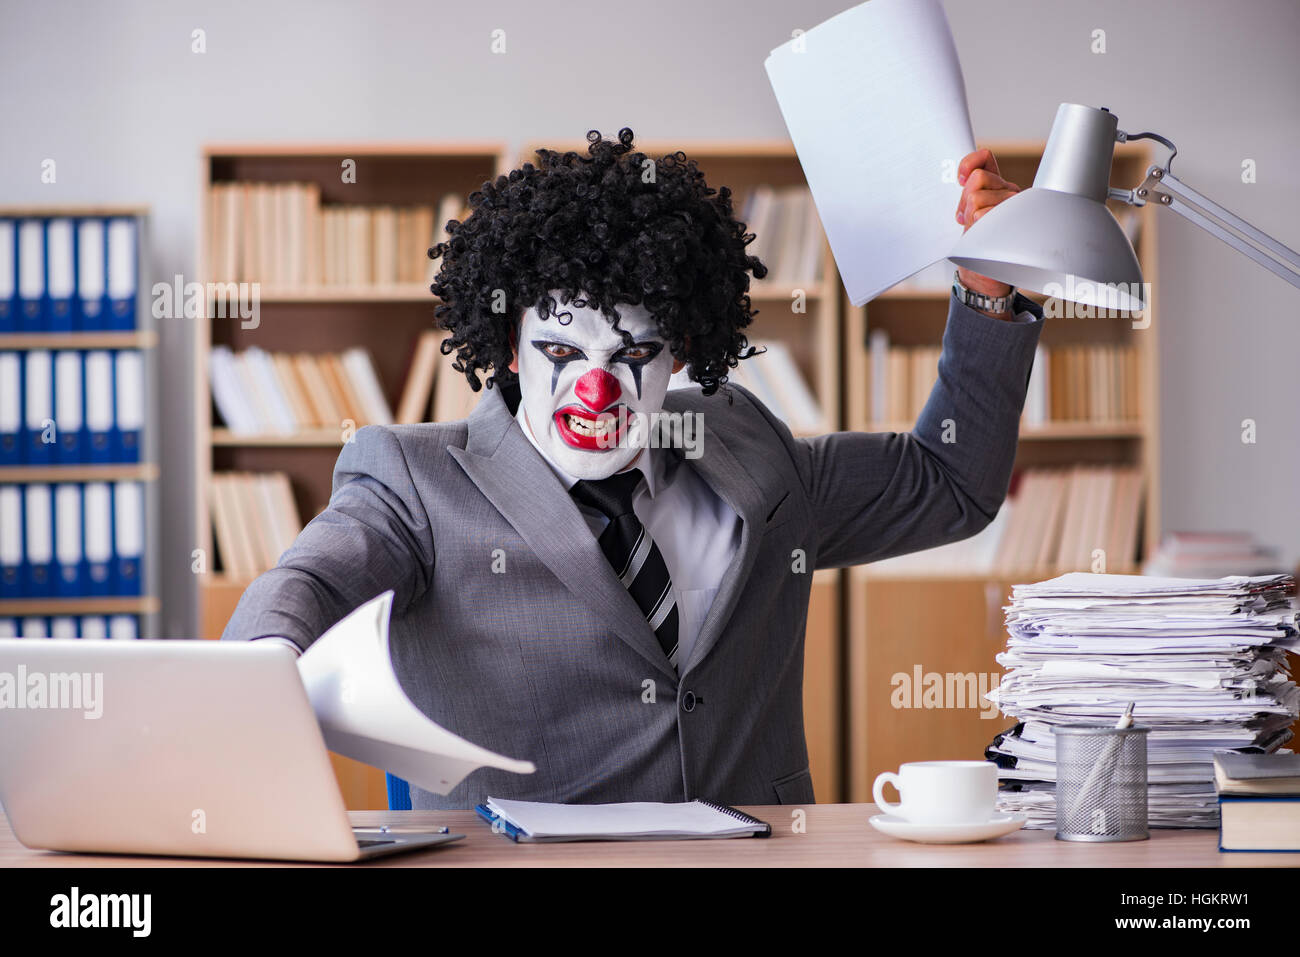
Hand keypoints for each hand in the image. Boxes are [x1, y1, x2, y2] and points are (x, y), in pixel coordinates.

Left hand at [954, 149, 1019, 302]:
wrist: (984, 273)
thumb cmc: (976, 242)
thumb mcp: (968, 214)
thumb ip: (968, 193)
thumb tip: (962, 177)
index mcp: (998, 186)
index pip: (984, 158)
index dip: (969, 163)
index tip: (959, 179)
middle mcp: (1010, 192)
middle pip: (977, 179)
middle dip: (964, 200)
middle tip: (966, 219)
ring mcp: (1014, 206)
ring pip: (977, 198)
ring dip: (970, 217)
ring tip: (977, 230)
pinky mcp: (1012, 221)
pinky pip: (983, 215)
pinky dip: (976, 227)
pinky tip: (983, 235)